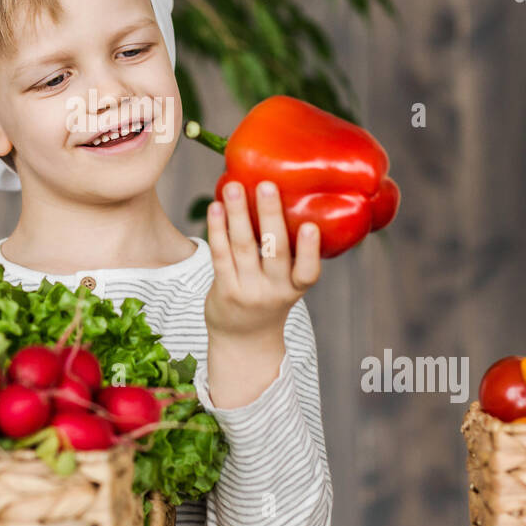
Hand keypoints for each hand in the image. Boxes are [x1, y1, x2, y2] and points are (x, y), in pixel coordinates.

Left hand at [204, 179, 321, 339]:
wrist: (243, 339)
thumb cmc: (269, 297)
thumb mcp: (287, 283)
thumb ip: (289, 251)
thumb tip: (281, 196)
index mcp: (296, 287)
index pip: (308, 272)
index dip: (310, 250)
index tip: (311, 226)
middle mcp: (275, 291)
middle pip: (274, 251)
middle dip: (270, 216)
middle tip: (267, 186)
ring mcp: (248, 291)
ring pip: (243, 247)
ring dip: (238, 214)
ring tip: (233, 186)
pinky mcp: (224, 290)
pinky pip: (220, 255)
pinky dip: (218, 229)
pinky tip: (215, 207)